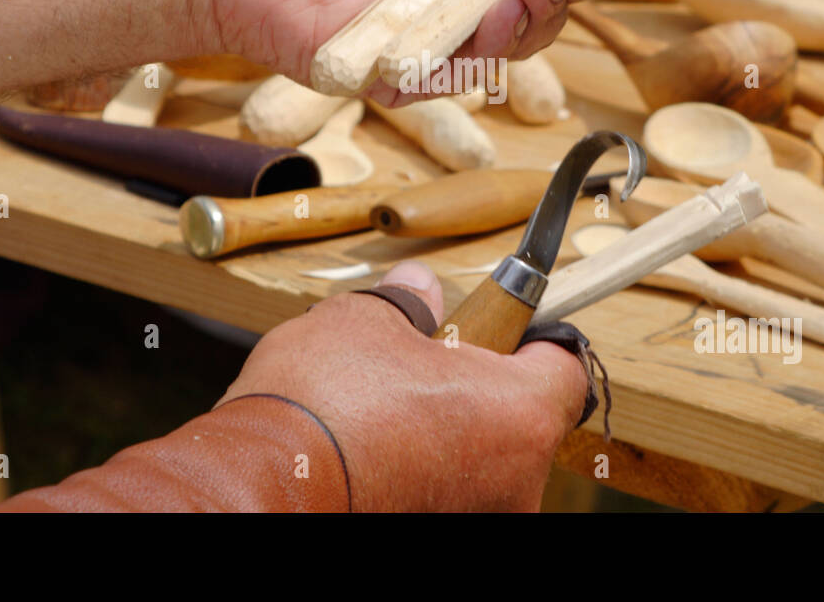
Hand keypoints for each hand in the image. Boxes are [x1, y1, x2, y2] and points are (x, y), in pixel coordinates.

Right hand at [217, 261, 588, 511]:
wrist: (259, 488)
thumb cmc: (320, 406)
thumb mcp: (365, 321)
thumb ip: (408, 302)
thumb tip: (418, 287)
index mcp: (518, 414)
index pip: (564, 366)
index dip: (532, 337)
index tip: (499, 324)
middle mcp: (516, 482)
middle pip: (522, 418)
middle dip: (477, 387)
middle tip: (424, 364)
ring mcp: (479, 519)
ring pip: (482, 460)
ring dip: (448, 433)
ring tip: (385, 412)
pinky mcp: (438, 538)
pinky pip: (449, 494)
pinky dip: (422, 472)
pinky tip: (374, 453)